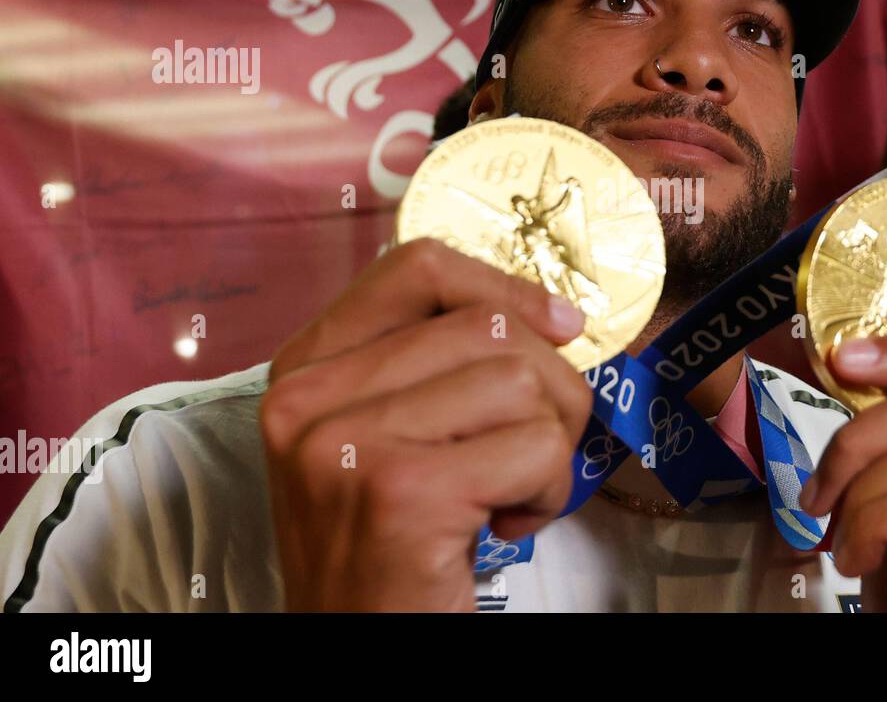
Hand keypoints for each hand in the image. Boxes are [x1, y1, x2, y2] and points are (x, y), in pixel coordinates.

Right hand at [260, 239, 591, 611]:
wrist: (356, 643)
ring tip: (512, 493)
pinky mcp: (401, 490)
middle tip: (535, 449)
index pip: (418, 266)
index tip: (558, 324)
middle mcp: (309, 396)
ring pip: (521, 381)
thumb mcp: (386, 433)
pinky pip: (535, 448)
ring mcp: (348, 442)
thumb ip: (435, 363)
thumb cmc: (387, 542)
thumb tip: (556, 315)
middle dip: (550, 386)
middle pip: (488, 325)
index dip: (504, 284)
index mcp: (304, 365)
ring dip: (551, 446)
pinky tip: (508, 524)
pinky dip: (549, 490)